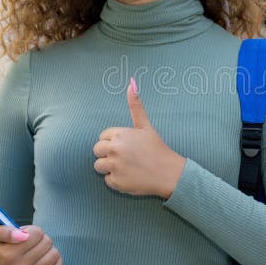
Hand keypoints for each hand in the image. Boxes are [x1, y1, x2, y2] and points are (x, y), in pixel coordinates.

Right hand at [0, 224, 62, 264]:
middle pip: (47, 242)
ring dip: (47, 248)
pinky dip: (54, 260)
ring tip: (36, 249)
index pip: (37, 233)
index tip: (23, 234)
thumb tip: (21, 235)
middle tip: (29, 242)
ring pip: (54, 254)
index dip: (31, 230)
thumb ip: (3, 231)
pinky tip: (44, 257)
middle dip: (40, 238)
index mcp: (8, 255)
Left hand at [93, 78, 185, 197]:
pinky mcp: (115, 182)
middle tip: (126, 157)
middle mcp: (114, 149)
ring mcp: (114, 166)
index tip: (127, 146)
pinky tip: (129, 176)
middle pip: (97, 150)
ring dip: (109, 167)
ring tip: (127, 167)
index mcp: (119, 134)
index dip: (114, 141)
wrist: (168, 173)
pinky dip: (116, 180)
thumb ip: (136, 106)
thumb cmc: (157, 148)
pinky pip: (107, 180)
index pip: (103, 137)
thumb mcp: (145, 126)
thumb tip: (131, 82)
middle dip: (108, 153)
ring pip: (98, 166)